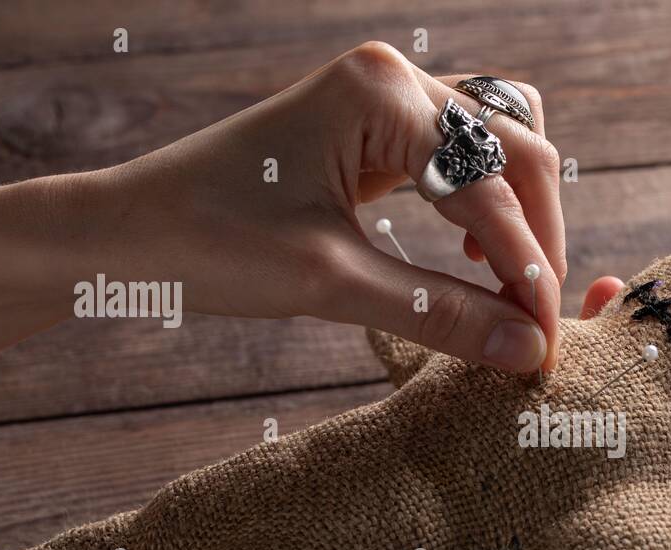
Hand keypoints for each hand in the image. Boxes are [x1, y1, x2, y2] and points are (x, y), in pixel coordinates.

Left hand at [106, 42, 563, 371]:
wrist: (125, 230)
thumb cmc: (208, 242)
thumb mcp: (332, 284)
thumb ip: (440, 314)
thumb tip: (527, 351)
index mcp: (380, 93)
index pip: (490, 188)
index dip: (527, 270)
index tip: (545, 340)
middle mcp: (393, 77)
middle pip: (517, 148)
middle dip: (538, 235)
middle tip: (538, 319)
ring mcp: (385, 94)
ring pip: (500, 144)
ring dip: (520, 211)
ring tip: (508, 283)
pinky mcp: (375, 125)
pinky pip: (462, 154)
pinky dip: (485, 201)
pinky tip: (471, 251)